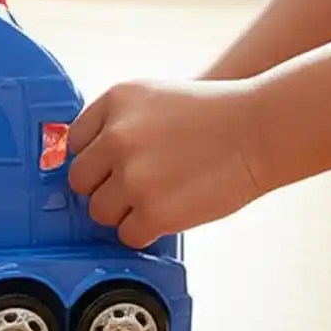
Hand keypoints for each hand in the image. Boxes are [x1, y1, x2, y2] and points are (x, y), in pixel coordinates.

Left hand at [66, 79, 266, 247]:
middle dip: (103, 188)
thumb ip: (113, 121)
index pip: (73, 143)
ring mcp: (133, 176)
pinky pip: (127, 234)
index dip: (94, 159)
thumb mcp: (151, 96)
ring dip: (123, 212)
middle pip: (80, 181)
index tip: (109, 167)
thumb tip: (85, 159)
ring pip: (100, 212)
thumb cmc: (210, 115)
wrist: (257, 131)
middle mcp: (116, 137)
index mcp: (114, 102)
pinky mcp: (153, 211)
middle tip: (132, 186)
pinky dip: (144, 230)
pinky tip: (166, 213)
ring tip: (154, 198)